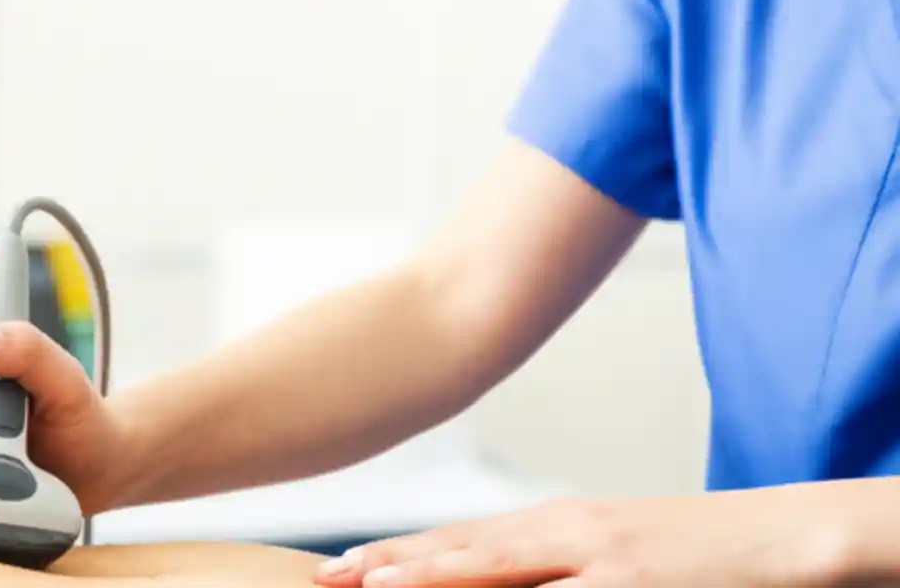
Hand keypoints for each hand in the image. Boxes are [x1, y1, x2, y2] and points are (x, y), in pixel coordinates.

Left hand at [314, 482, 896, 586]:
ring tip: (373, 586)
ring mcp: (597, 559)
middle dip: (389, 565)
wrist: (781, 535)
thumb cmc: (690, 552)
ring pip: (498, 570)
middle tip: (325, 576)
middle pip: (460, 550)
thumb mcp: (608, 554)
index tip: (341, 567)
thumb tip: (496, 583)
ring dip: (434, 578)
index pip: (457, 541)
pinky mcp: (634, 584)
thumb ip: (551, 570)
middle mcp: (563, 533)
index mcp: (553, 526)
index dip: (396, 555)